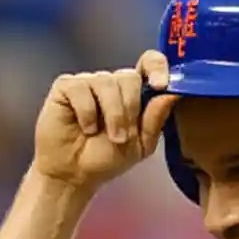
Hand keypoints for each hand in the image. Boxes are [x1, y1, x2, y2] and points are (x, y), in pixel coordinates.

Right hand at [32, 50, 180, 189]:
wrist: (74, 174)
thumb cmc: (106, 159)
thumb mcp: (141, 145)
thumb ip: (155, 120)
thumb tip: (172, 95)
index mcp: (133, 93)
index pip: (149, 63)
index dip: (157, 67)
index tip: (160, 86)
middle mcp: (112, 83)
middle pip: (129, 77)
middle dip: (131, 109)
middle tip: (123, 136)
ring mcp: (89, 82)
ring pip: (107, 82)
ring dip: (112, 115)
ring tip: (109, 137)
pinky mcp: (66, 87)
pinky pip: (82, 88)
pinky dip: (87, 112)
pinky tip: (86, 128)